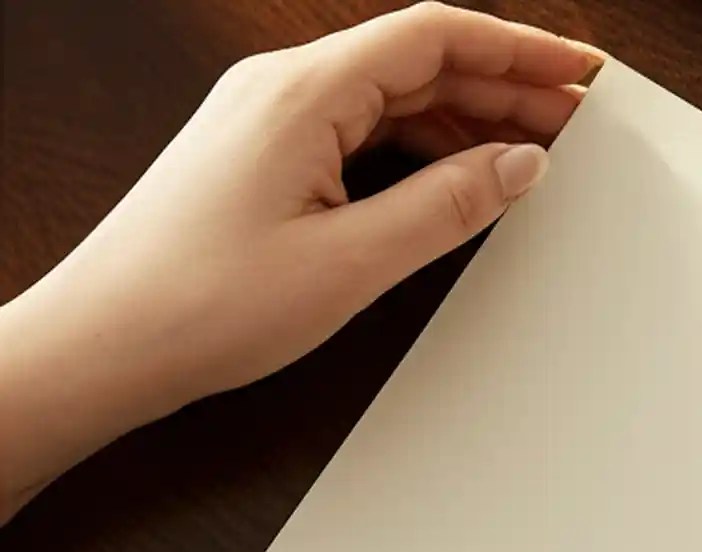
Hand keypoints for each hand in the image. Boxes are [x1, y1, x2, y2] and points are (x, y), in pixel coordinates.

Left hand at [0, 3, 602, 520]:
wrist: (103, 345)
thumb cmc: (197, 303)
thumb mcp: (350, 260)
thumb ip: (446, 204)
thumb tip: (518, 164)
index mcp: (303, 91)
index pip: (435, 36)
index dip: (519, 46)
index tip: (578, 67)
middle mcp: (283, 88)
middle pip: (420, 61)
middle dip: (504, 84)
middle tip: (573, 118)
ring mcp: (270, 119)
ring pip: (394, 96)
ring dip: (466, 116)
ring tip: (530, 149)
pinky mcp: (265, 154)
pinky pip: (363, 129)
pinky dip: (421, 145)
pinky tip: (458, 174)